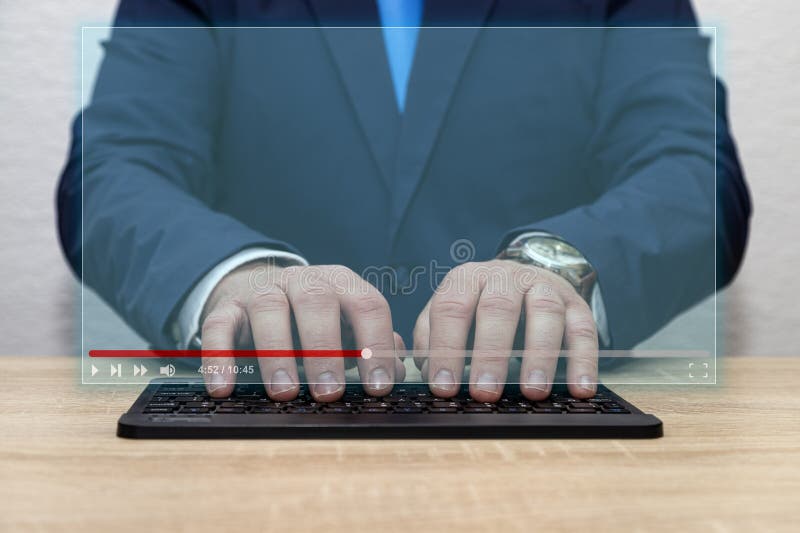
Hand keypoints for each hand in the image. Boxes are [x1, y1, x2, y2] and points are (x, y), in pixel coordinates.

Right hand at [199, 262, 404, 400]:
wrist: (256, 291)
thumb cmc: (313, 321)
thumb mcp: (347, 327)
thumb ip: (374, 346)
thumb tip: (399, 374)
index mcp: (342, 284)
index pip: (368, 305)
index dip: (376, 345)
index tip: (379, 387)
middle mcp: (304, 280)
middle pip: (318, 302)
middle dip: (325, 349)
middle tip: (329, 392)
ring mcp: (262, 290)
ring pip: (269, 309)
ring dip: (277, 353)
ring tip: (284, 393)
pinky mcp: (226, 307)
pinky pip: (218, 326)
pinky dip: (219, 356)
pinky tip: (222, 387)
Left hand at [413, 260, 597, 401]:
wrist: (527, 277)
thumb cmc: (479, 306)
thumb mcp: (451, 313)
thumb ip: (432, 339)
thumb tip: (429, 376)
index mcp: (468, 278)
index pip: (451, 308)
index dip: (446, 347)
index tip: (444, 386)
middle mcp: (506, 276)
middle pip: (498, 308)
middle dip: (490, 353)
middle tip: (484, 393)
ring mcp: (544, 286)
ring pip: (544, 312)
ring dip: (539, 355)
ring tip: (533, 393)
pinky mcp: (576, 303)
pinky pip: (583, 328)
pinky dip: (583, 359)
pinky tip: (580, 387)